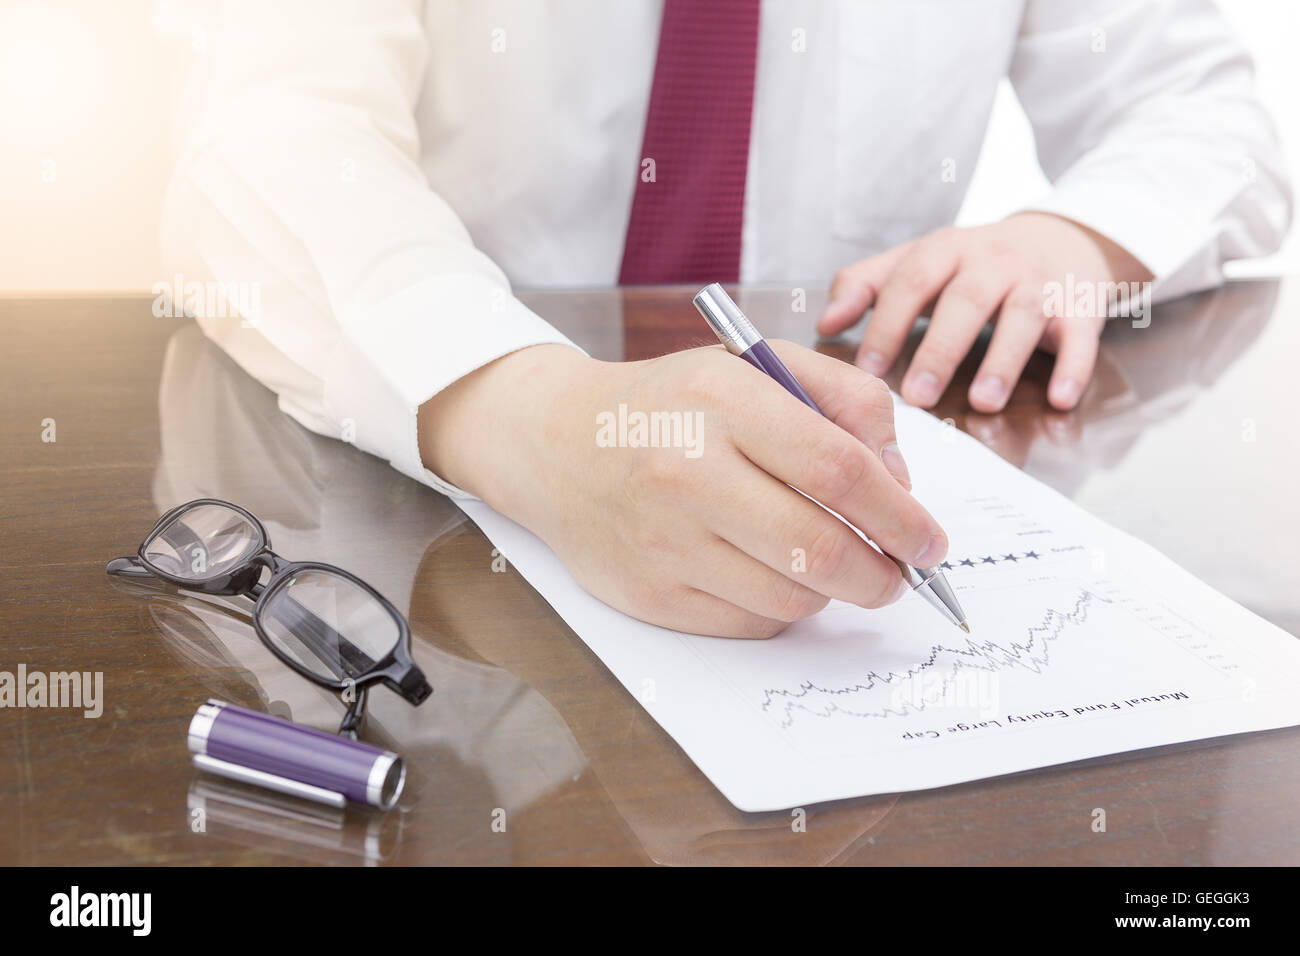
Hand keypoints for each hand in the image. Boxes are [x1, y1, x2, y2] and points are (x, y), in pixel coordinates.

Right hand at [419, 342, 947, 637]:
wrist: (558, 445)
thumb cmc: (672, 404)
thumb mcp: (755, 366)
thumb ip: (844, 398)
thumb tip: (900, 480)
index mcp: (720, 400)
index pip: (838, 469)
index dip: (902, 515)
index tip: (931, 540)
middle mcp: (685, 472)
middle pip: (820, 550)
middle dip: (884, 573)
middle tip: (901, 573)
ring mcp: (663, 541)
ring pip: (792, 596)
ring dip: (832, 589)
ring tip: (828, 561)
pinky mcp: (650, 595)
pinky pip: (751, 623)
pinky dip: (782, 607)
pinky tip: (770, 572)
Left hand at [816, 213, 1153, 411]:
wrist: (1059, 238)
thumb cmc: (971, 263)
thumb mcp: (918, 262)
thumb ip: (866, 286)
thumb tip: (824, 322)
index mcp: (945, 250)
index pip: (910, 283)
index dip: (887, 324)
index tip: (867, 370)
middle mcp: (992, 261)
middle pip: (966, 300)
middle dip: (941, 348)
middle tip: (919, 396)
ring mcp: (1039, 281)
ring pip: (1023, 316)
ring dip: (1004, 360)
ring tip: (984, 402)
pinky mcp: (1081, 304)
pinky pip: (1081, 334)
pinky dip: (1074, 366)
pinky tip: (1061, 398)